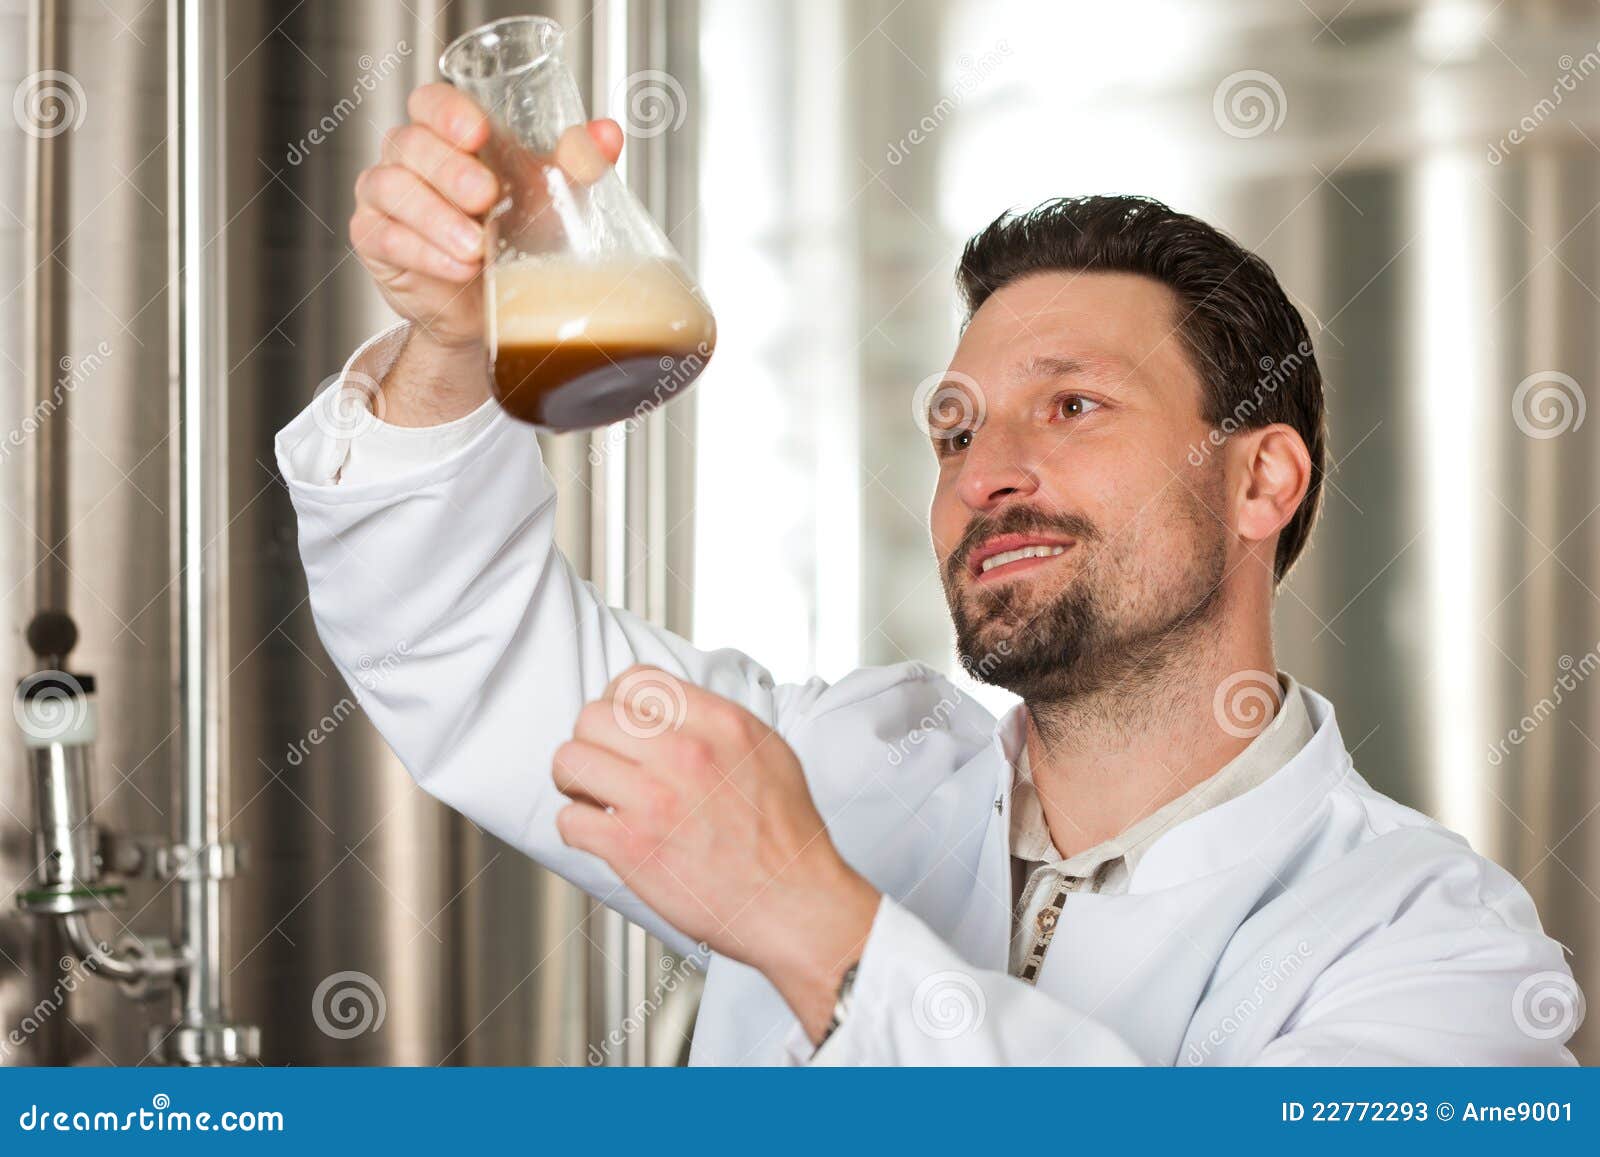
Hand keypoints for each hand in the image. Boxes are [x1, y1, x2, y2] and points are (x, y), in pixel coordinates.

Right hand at [349, 84, 622, 421]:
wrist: (491, 307)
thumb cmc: (513, 237)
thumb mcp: (550, 198)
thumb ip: (575, 164)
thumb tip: (607, 134)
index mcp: (446, 133)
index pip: (430, 101)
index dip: (447, 111)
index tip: (477, 132)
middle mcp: (408, 157)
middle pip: (412, 143)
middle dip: (449, 170)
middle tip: (485, 197)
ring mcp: (383, 196)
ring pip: (393, 188)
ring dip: (436, 217)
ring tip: (475, 247)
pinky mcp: (373, 240)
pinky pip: (385, 237)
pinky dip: (423, 252)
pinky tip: (457, 267)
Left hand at [553, 666, 880, 1041]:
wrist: (794, 903)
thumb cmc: (786, 836)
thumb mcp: (769, 752)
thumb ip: (717, 723)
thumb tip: (671, 710)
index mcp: (720, 723)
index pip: (636, 680)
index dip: (618, 702)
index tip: (622, 726)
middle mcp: (685, 753)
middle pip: (592, 715)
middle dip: (592, 741)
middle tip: (606, 765)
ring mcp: (654, 800)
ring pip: (569, 759)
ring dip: (576, 781)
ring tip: (596, 797)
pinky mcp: (631, 848)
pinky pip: (569, 820)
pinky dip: (579, 829)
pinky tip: (603, 835)